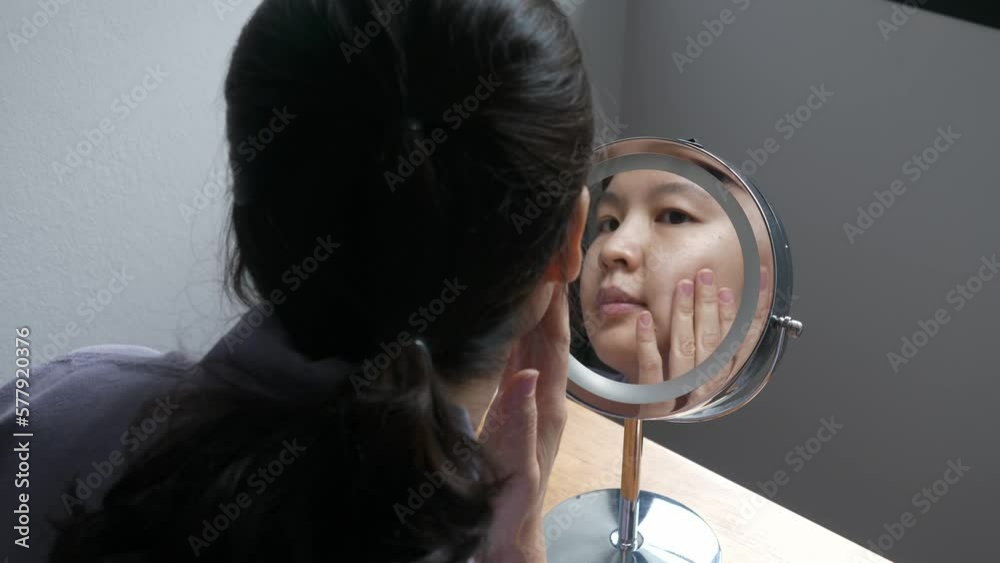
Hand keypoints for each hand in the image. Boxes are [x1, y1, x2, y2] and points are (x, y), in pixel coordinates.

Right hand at [479, 284, 570, 561]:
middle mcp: (543, 394)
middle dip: (549, 289)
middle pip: (548, 331)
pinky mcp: (517, 402)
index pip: (550, 341)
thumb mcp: (514, 464)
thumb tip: (526, 377)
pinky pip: (521, 355)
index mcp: (546, 403)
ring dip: (535, 303)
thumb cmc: (511, 501)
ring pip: (535, 339)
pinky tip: (512, 311)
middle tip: (547, 246)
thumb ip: (519, 422)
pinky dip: (519, 328)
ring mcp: (531, 397)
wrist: (510, 527)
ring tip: (533, 265)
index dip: (552, 302)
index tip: (551, 262)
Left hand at [634, 267, 771, 408]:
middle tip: (706, 276)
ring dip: (684, 314)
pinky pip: (651, 368)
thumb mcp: (701, 364)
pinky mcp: (653, 402)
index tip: (756, 281)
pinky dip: (647, 342)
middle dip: (710, 305)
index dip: (753, 312)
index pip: (743, 343)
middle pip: (712, 342)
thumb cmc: (676, 385)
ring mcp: (680, 396)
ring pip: (685, 350)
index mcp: (721, 379)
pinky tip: (645, 318)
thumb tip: (731, 297)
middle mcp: (705, 388)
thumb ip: (717, 339)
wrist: (650, 416)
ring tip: (683, 287)